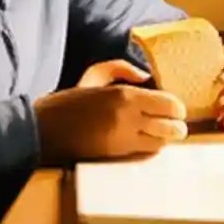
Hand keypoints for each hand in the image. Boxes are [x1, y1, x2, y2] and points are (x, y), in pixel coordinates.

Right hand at [35, 61, 187, 164]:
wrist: (46, 129)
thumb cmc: (69, 101)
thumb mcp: (93, 75)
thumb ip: (121, 68)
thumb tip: (146, 77)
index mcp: (124, 95)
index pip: (170, 104)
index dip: (176, 106)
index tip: (173, 106)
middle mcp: (128, 119)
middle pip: (172, 127)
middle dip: (177, 124)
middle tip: (173, 121)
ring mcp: (124, 139)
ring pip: (163, 142)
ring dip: (166, 137)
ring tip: (161, 131)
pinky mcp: (118, 155)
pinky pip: (148, 152)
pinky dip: (153, 146)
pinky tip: (147, 140)